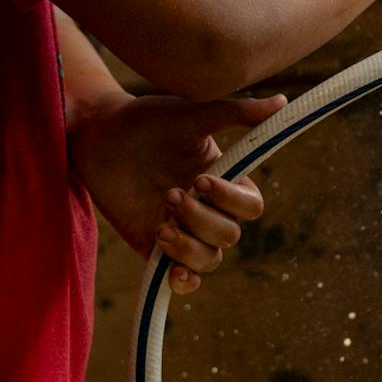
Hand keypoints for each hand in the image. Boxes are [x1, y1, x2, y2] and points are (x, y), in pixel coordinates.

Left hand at [67, 92, 285, 292]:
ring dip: (189, 248)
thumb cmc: (148, 121)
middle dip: (201, 220)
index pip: (250, 207)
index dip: (231, 200)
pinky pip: (182, 278)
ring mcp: (184, 230)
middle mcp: (209, 209)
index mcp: (226, 181)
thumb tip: (283, 101)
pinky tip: (173, 273)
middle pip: (229, 235)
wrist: (99, 136)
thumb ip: (236, 113)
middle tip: (170, 195)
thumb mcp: (193, 114)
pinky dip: (184, 281)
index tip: (201, 180)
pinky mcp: (155, 247)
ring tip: (161, 227)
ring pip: (209, 259)